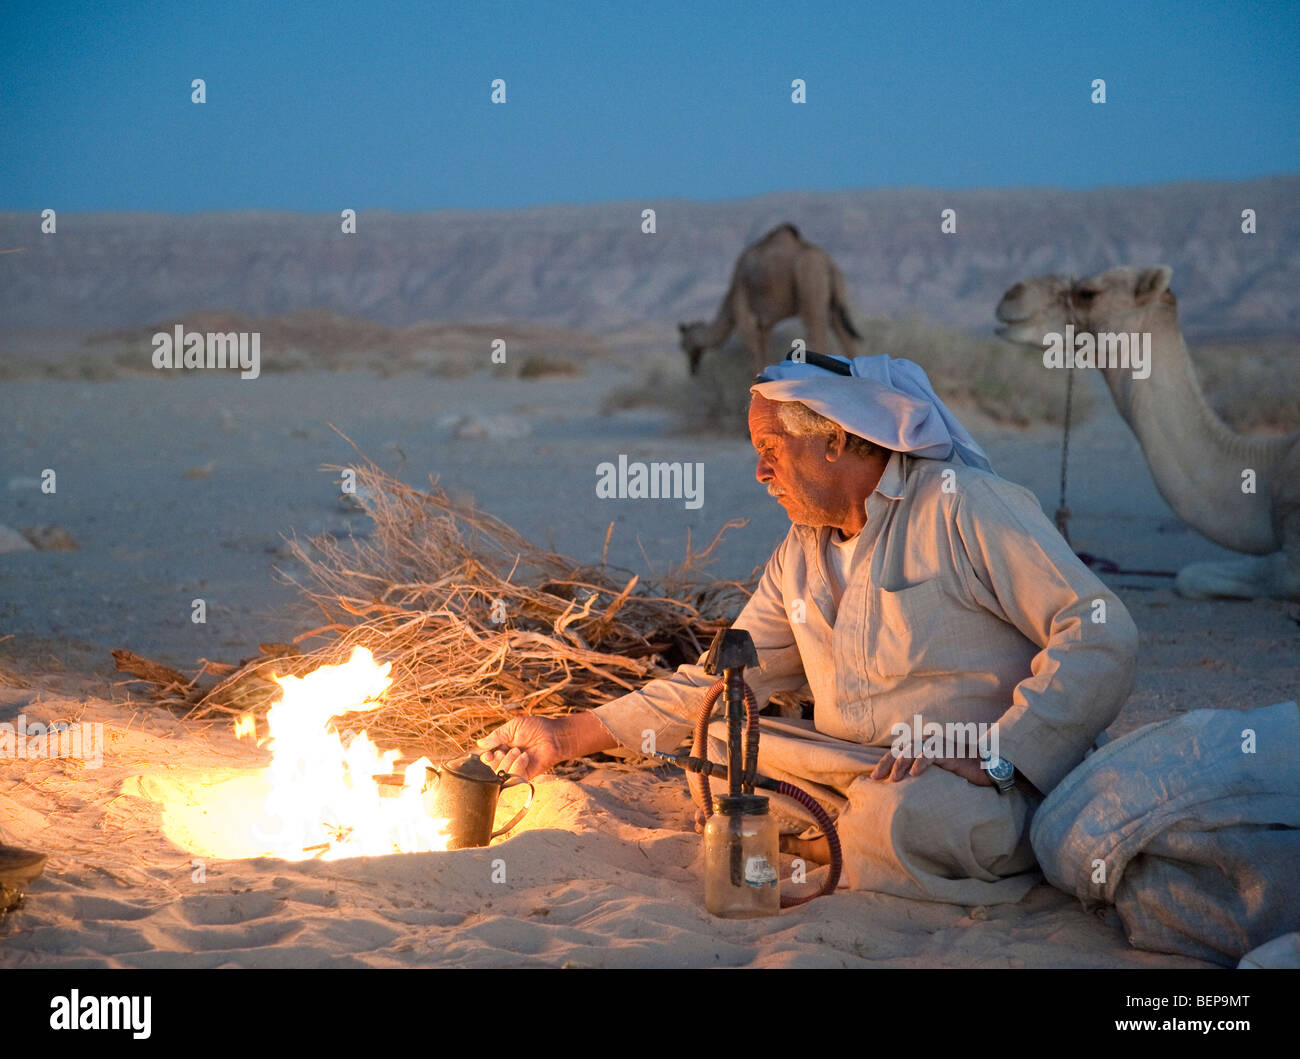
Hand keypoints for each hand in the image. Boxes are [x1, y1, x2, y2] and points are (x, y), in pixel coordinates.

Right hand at [476, 712, 615, 780]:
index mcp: (502, 747)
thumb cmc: (537, 728)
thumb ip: (496, 736)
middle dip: (494, 760)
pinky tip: (524, 757)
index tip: (486, 754)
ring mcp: (515, 768)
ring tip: (517, 751)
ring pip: (499, 774)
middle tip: (503, 751)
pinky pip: (512, 777)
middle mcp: (506, 760)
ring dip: (506, 761)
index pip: (485, 758)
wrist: (555, 736)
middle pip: (489, 768)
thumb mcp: (513, 727)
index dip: (483, 758)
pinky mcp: (524, 776)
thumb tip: (479, 744)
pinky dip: (516, 766)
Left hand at [869, 749, 993, 786]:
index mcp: (922, 745)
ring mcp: (937, 744)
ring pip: (912, 751)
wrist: (984, 766)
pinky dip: (921, 763)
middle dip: (887, 763)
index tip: (874, 777)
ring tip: (893, 779)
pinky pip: (930, 754)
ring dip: (901, 765)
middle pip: (901, 750)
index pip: (899, 752)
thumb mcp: (935, 772)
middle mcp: (927, 741)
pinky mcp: (948, 750)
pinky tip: (914, 774)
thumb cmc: (959, 770)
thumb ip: (920, 771)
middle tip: (876, 778)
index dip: (885, 762)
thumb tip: (901, 785)